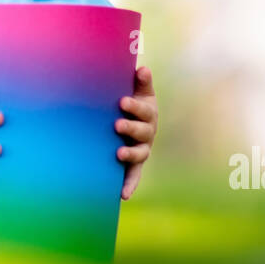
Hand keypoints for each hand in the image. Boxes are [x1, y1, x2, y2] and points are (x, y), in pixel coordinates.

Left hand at [116, 65, 157, 199]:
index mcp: (148, 114)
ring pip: (140, 154)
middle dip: (130, 128)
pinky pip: (134, 176)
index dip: (134, 107)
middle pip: (142, 132)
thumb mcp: (139, 91)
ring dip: (130, 154)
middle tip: (116, 125)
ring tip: (119, 154)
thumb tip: (142, 68)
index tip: (122, 102)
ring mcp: (142, 149)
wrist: (130, 120)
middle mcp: (147, 133)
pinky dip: (130, 185)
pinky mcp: (134, 165)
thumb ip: (141, 81)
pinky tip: (122, 195)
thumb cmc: (132, 103)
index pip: (143, 110)